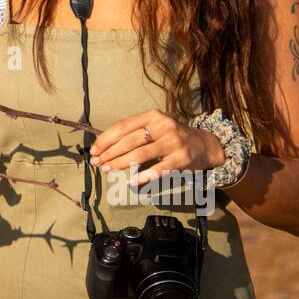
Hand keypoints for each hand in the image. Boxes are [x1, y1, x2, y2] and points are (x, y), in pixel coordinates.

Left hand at [89, 109, 225, 186]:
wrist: (204, 145)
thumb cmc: (171, 137)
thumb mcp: (155, 127)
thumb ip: (134, 132)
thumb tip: (104, 145)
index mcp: (153, 116)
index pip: (123, 126)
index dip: (106, 139)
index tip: (94, 150)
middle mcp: (163, 126)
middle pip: (129, 140)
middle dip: (109, 153)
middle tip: (97, 163)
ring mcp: (173, 142)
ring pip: (140, 154)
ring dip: (120, 164)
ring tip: (108, 170)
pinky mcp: (181, 159)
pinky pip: (158, 169)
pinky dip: (143, 176)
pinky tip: (130, 182)